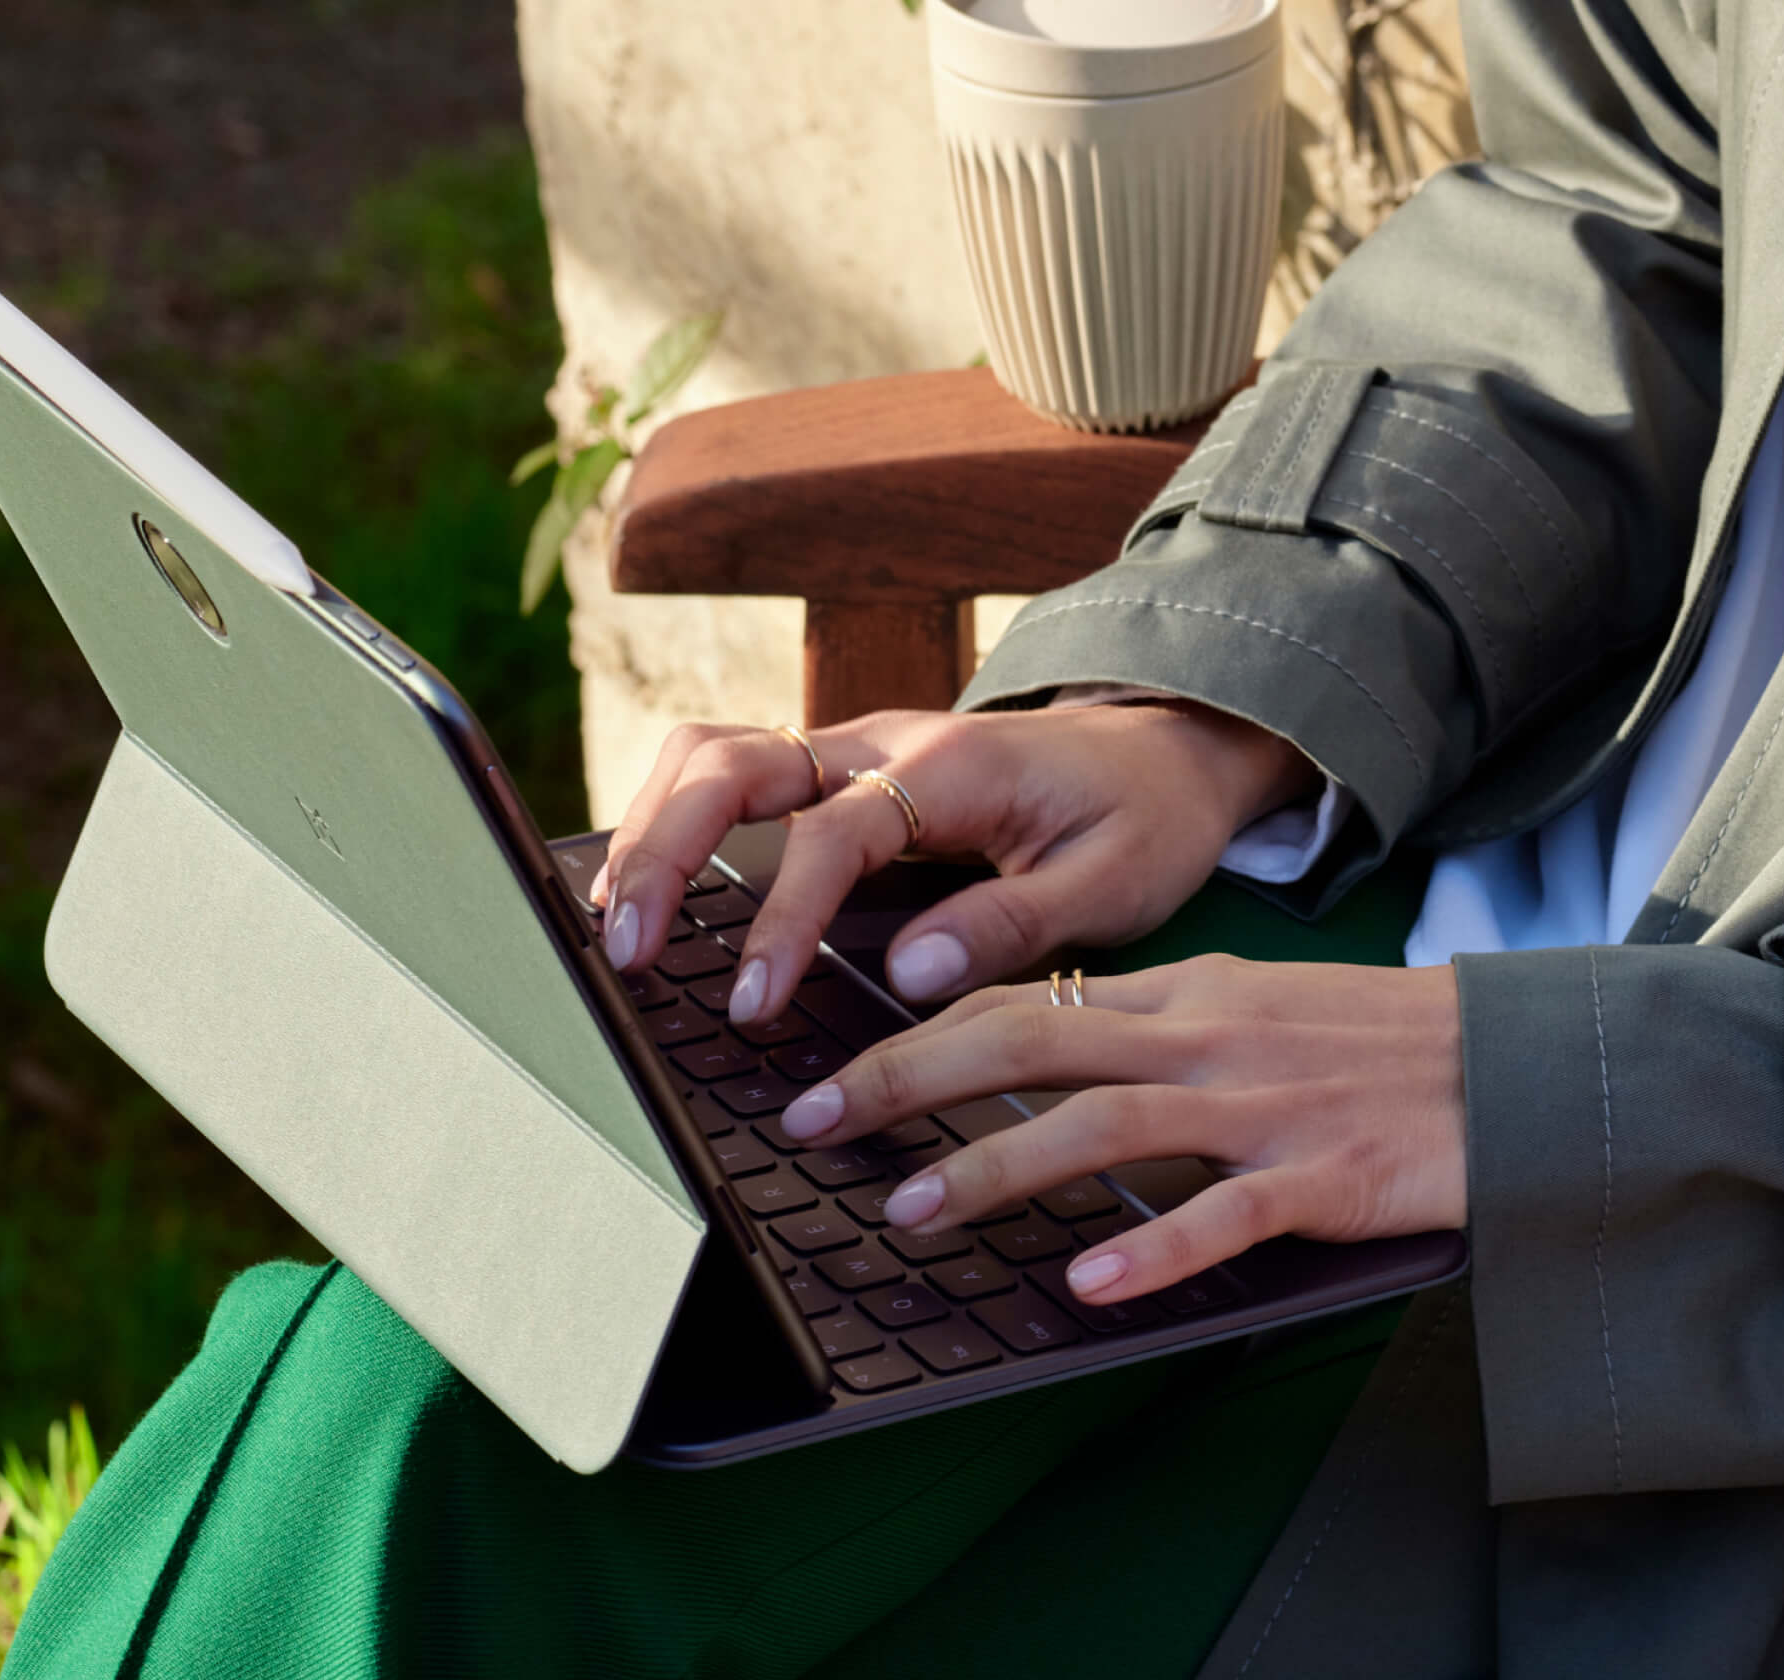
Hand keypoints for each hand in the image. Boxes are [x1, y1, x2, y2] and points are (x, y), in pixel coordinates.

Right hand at [588, 702, 1318, 1022]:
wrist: (1167, 749)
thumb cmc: (1142, 819)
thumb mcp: (1114, 883)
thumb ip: (1013, 922)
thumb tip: (911, 973)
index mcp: (951, 769)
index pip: (834, 836)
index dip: (781, 919)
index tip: (750, 1004)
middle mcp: (885, 742)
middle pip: (733, 762)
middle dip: (663, 852)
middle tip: (626, 952)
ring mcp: (854, 746)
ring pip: (715, 750)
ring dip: (651, 825)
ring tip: (616, 923)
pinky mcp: (840, 766)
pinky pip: (733, 769)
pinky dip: (675, 817)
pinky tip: (649, 887)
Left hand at [773, 956, 1465, 1302]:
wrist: (1514, 1061)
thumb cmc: (1375, 1048)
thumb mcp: (1251, 1011)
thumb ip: (1147, 1031)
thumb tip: (1033, 1055)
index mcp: (1184, 996)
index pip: (1022, 1000)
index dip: (912, 1036)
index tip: (825, 1075)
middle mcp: (1207, 1038)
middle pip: (1030, 1042)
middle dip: (907, 1082)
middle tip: (814, 1127)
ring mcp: (1263, 1108)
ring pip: (1105, 1123)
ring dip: (999, 1167)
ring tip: (915, 1212)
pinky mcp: (1323, 1177)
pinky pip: (1225, 1215)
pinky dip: (1151, 1248)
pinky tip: (1090, 1286)